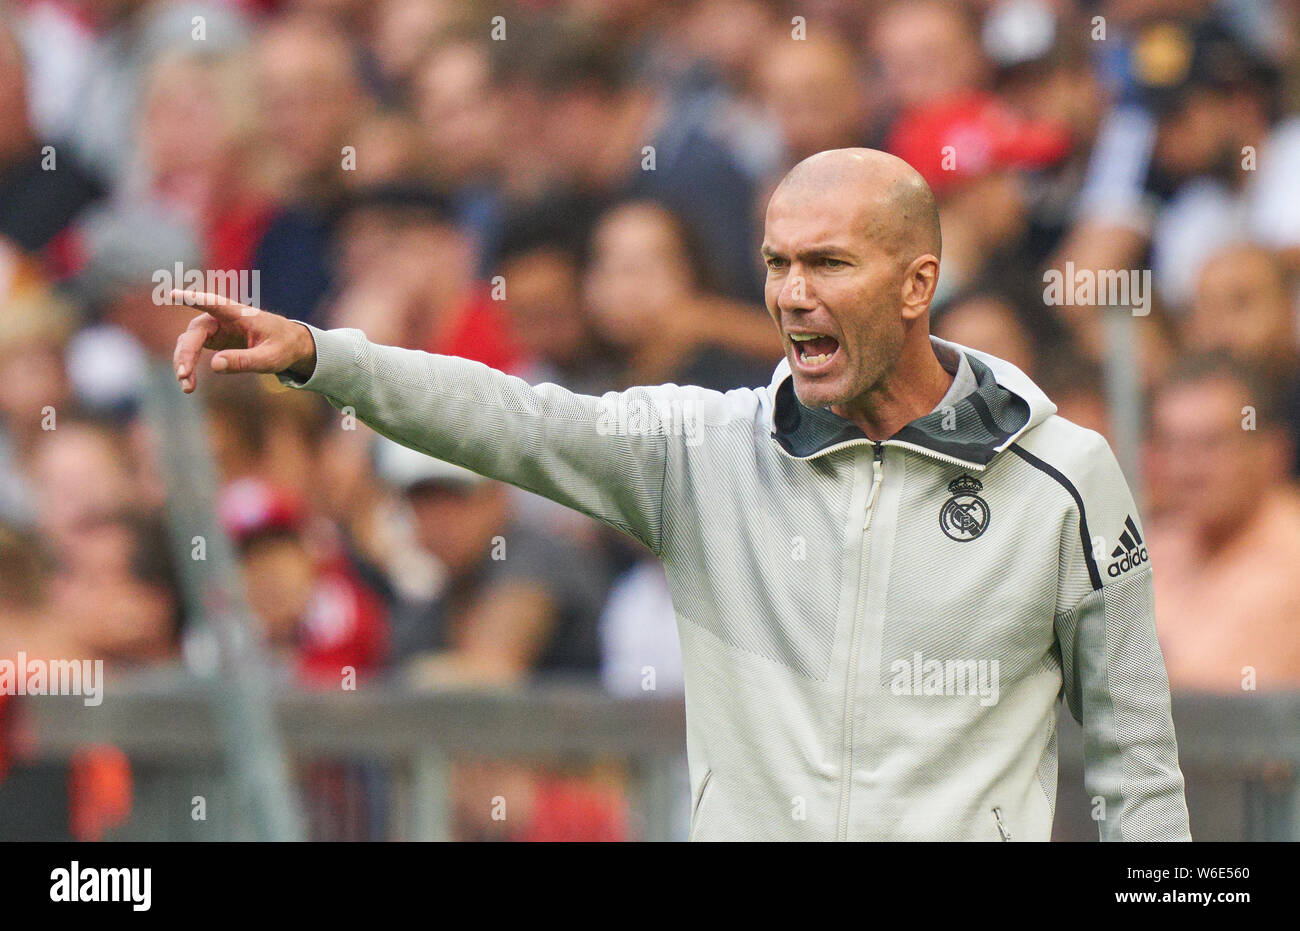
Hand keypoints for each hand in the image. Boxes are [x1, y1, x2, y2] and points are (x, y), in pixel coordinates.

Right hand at [171, 289, 316, 392]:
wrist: (289, 345)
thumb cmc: (283, 346)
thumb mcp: (270, 358)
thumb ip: (245, 360)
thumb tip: (214, 365)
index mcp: (239, 313)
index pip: (213, 303)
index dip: (193, 300)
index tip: (172, 295)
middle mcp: (221, 317)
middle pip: (195, 331)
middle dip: (186, 354)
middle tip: (184, 376)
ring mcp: (214, 328)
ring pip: (188, 342)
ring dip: (183, 363)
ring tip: (187, 387)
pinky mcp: (212, 339)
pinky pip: (192, 350)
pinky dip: (188, 365)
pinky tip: (189, 383)